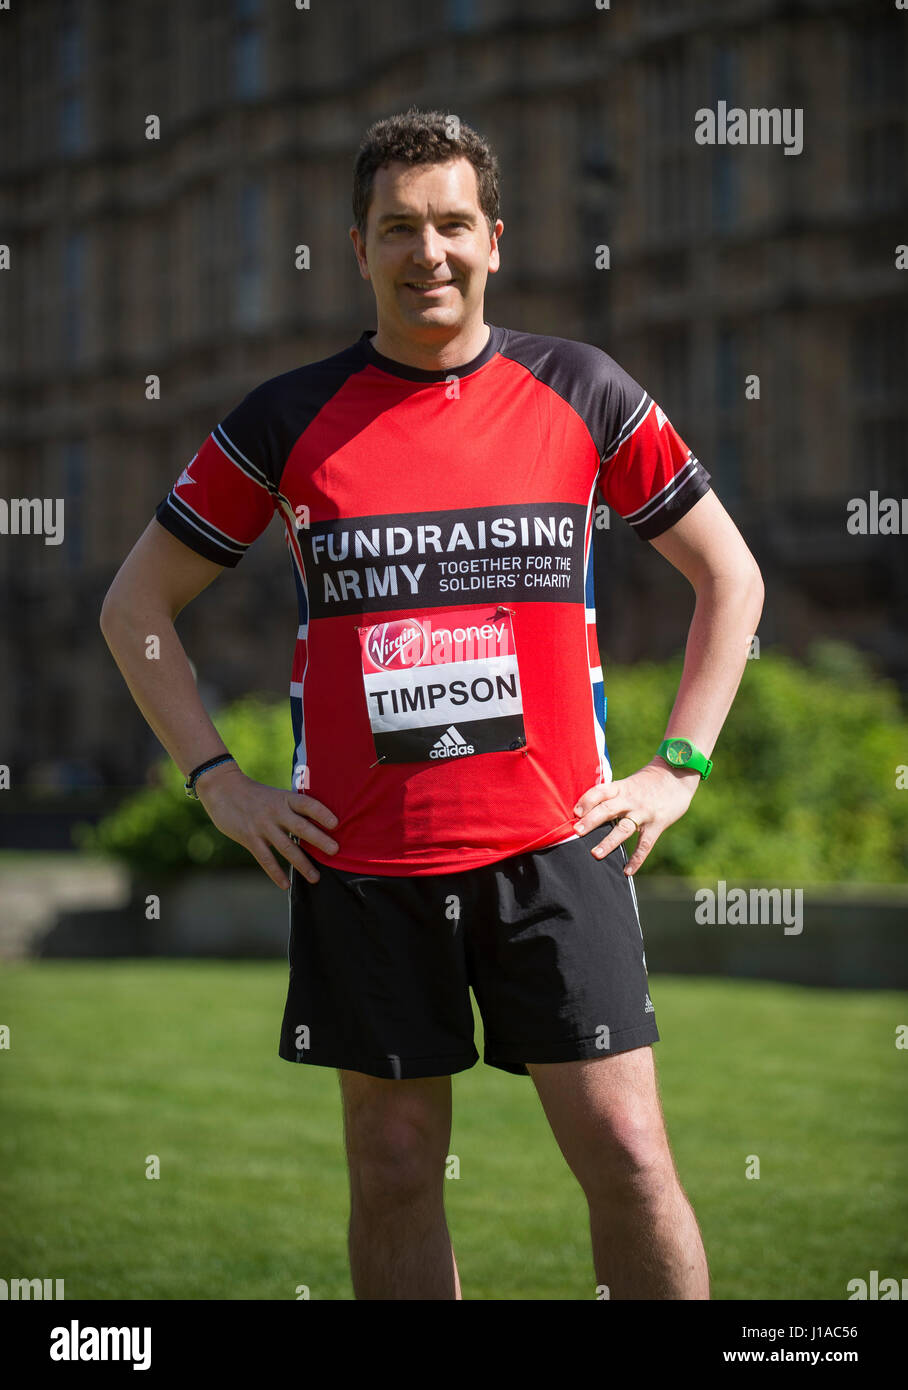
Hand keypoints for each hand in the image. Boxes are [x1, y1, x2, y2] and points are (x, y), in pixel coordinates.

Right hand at [195, 761, 338, 888]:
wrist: (223, 789)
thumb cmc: (255, 794)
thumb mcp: (276, 795)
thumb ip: (292, 809)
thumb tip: (316, 826)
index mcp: (285, 798)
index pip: (307, 804)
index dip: (322, 813)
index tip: (336, 824)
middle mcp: (275, 812)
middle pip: (301, 827)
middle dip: (319, 840)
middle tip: (335, 851)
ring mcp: (262, 826)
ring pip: (286, 848)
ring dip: (302, 863)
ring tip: (315, 877)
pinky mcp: (250, 838)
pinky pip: (266, 859)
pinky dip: (276, 873)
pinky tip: (286, 885)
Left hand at [572, 758, 700, 875]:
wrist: (678, 775)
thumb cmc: (648, 781)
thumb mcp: (628, 783)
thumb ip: (612, 796)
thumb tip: (587, 811)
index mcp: (621, 788)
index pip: (600, 792)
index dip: (586, 800)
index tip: (574, 812)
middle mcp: (630, 800)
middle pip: (607, 810)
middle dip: (591, 821)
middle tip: (576, 832)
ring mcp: (644, 813)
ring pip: (624, 828)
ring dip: (609, 842)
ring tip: (595, 854)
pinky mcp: (657, 824)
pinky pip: (645, 844)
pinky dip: (636, 859)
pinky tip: (627, 872)